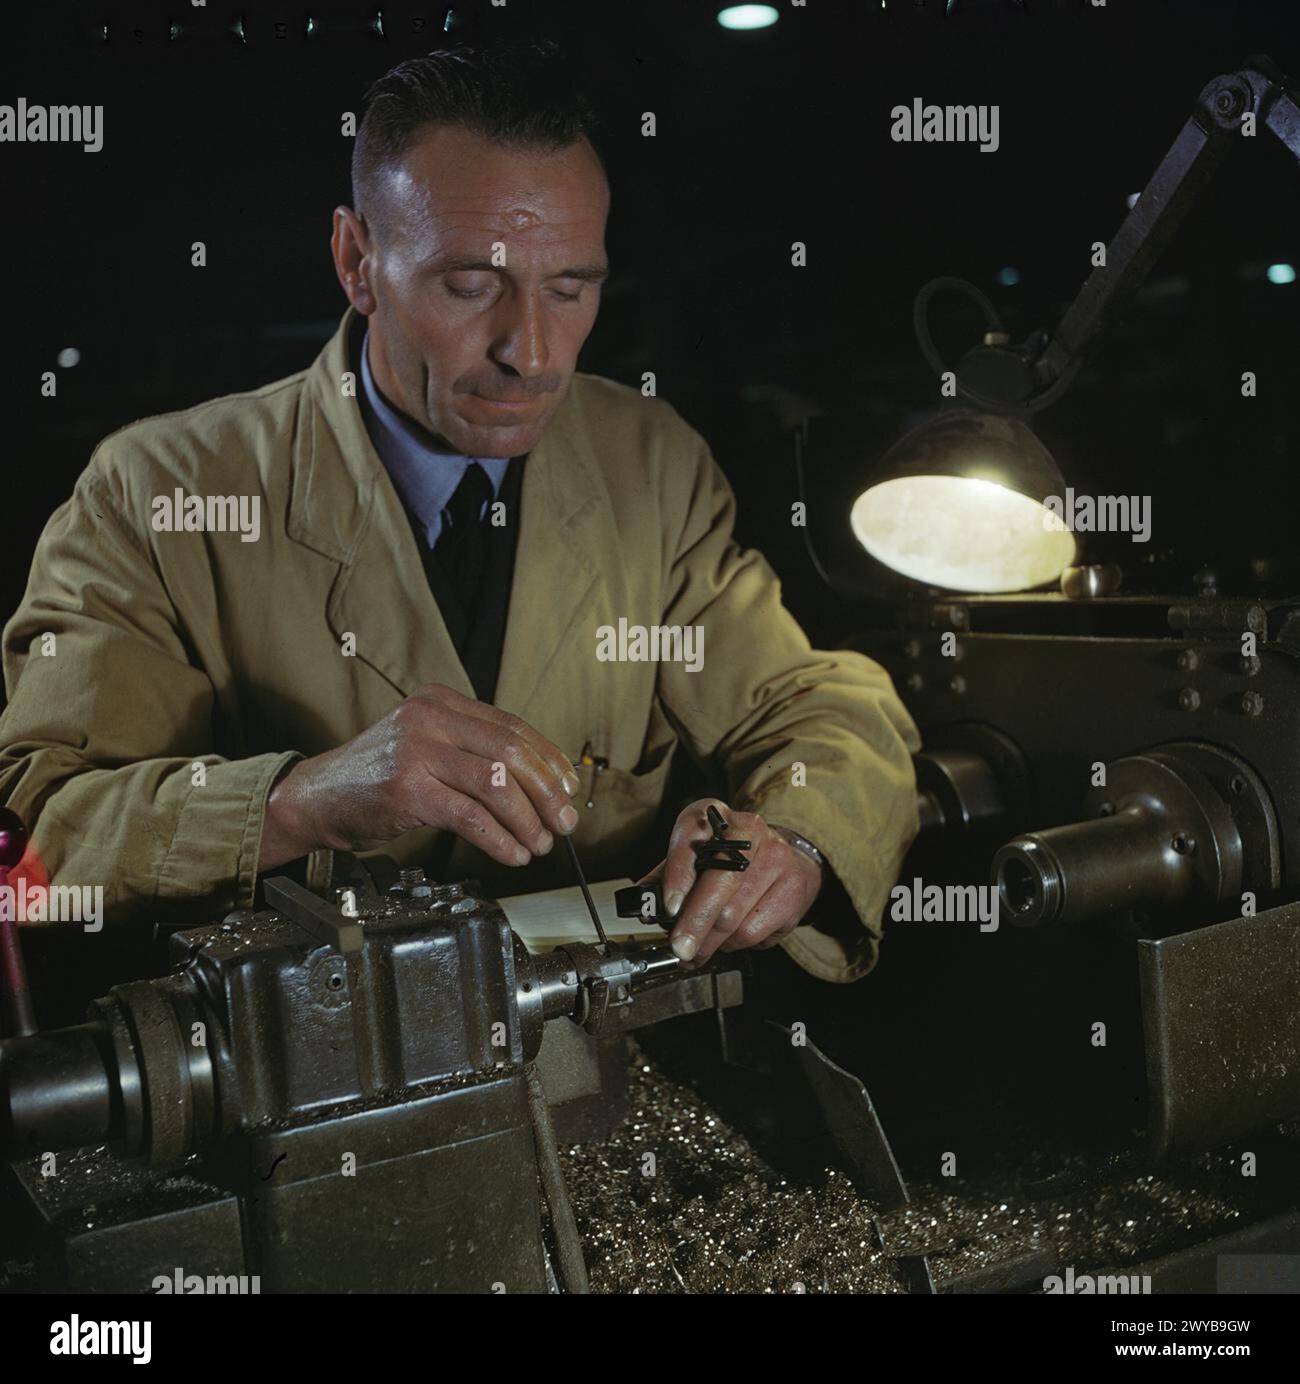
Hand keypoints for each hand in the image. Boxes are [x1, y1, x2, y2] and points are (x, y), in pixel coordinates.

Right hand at [259, 684, 580, 869]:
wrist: (318, 798)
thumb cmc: (377, 777)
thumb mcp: (425, 746)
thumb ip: (472, 751)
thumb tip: (542, 782)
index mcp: (439, 701)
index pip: (512, 726)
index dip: (549, 759)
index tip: (569, 788)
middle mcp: (429, 718)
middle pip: (512, 751)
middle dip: (547, 792)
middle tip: (565, 822)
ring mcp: (416, 752)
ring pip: (497, 784)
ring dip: (528, 820)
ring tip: (539, 843)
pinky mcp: (407, 790)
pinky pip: (471, 817)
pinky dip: (501, 839)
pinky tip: (513, 854)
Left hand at [637, 799, 823, 964]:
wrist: (788, 859)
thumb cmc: (732, 858)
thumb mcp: (697, 854)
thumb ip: (670, 875)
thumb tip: (646, 905)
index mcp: (715, 814)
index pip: (693, 840)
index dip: (679, 875)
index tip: (668, 906)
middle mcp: (750, 829)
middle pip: (719, 883)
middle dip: (695, 923)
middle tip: (680, 948)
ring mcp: (777, 858)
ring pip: (735, 915)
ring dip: (711, 942)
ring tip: (700, 948)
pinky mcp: (793, 889)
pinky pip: (754, 931)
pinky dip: (734, 944)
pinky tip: (729, 939)